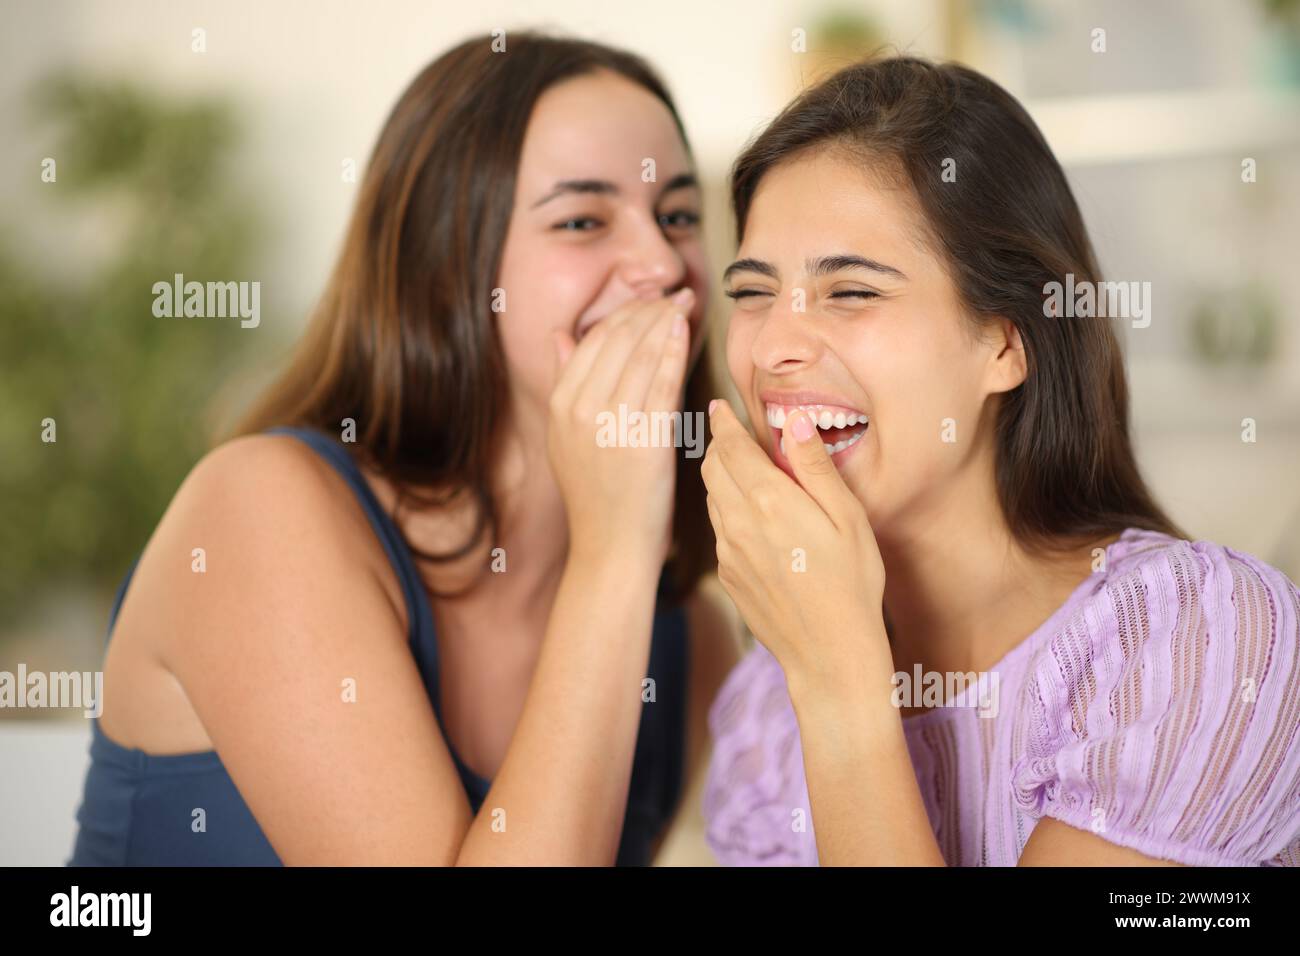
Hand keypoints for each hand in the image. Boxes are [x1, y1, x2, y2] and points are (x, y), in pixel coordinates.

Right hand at [547, 289, 693, 563]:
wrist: (610, 546)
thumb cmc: (597, 494)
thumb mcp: (565, 436)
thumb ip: (565, 381)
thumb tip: (560, 334)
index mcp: (560, 405)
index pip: (593, 340)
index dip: (625, 312)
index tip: (651, 299)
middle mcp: (579, 410)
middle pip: (618, 340)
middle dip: (649, 309)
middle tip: (675, 294)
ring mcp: (610, 425)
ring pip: (640, 354)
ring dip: (665, 322)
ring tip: (684, 305)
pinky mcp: (642, 441)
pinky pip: (661, 383)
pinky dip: (673, 351)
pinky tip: (684, 332)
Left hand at [701, 400, 889, 692]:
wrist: (829, 653)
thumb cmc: (850, 584)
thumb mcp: (847, 517)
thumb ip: (814, 466)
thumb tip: (793, 422)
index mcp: (768, 500)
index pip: (732, 447)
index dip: (724, 423)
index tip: (719, 407)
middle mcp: (738, 522)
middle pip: (712, 469)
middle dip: (720, 446)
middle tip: (731, 433)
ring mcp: (728, 552)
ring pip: (712, 499)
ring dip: (721, 477)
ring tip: (741, 469)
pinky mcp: (728, 576)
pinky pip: (719, 530)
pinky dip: (726, 510)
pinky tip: (749, 517)